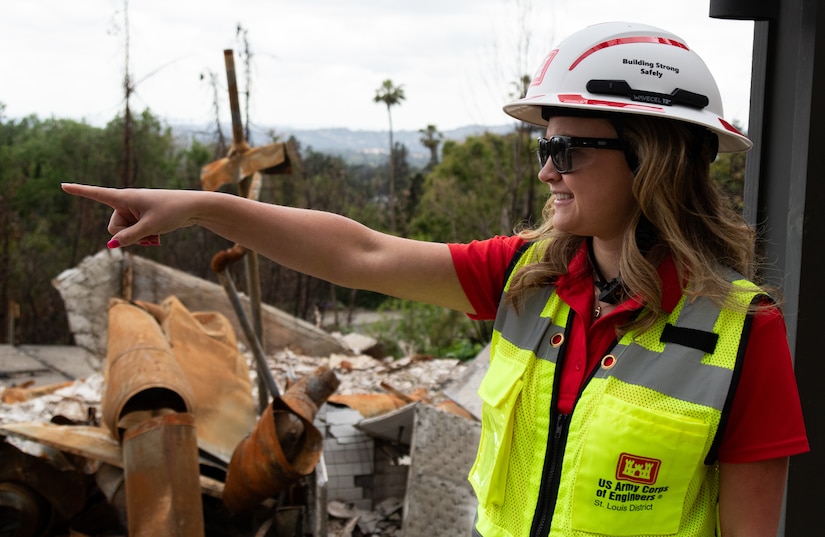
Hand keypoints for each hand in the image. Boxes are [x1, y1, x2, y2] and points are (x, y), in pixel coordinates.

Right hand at [61, 184, 196, 247]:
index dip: (79, 191)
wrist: (193, 208)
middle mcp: (126, 203)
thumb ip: (130, 237)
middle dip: (127, 237)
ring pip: (125, 234)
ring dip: (138, 239)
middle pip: (114, 228)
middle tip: (148, 235)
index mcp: (125, 197)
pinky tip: (157, 238)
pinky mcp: (142, 218)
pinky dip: (144, 238)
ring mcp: (134, 211)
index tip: (62, 185)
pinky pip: (135, 234)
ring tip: (155, 235)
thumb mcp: (150, 227)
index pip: (97, 194)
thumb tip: (111, 246)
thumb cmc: (172, 211)